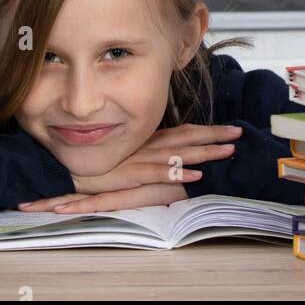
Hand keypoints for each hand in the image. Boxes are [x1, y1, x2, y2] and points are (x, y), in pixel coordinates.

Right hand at [17, 122, 241, 209]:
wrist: (65, 170)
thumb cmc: (95, 165)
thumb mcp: (125, 157)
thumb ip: (146, 158)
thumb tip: (173, 164)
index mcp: (147, 140)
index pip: (183, 133)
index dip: (206, 131)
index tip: (231, 128)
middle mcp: (145, 146)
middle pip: (185, 139)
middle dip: (213, 136)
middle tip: (239, 133)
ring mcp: (138, 159)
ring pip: (176, 154)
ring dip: (202, 152)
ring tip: (226, 150)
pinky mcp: (128, 175)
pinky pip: (155, 174)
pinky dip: (175, 175)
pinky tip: (192, 176)